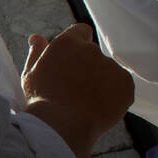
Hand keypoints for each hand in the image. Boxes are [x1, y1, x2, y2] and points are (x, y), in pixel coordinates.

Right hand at [21, 23, 133, 157]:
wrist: (61, 126)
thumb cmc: (42, 100)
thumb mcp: (31, 74)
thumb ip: (37, 53)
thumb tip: (37, 37)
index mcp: (68, 43)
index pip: (80, 31)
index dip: (77, 45)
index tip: (71, 61)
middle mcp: (92, 49)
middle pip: (93, 53)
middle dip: (87, 66)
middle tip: (73, 88)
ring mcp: (111, 66)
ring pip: (108, 71)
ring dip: (100, 81)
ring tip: (85, 102)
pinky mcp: (126, 83)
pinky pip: (121, 86)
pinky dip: (114, 95)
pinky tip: (98, 107)